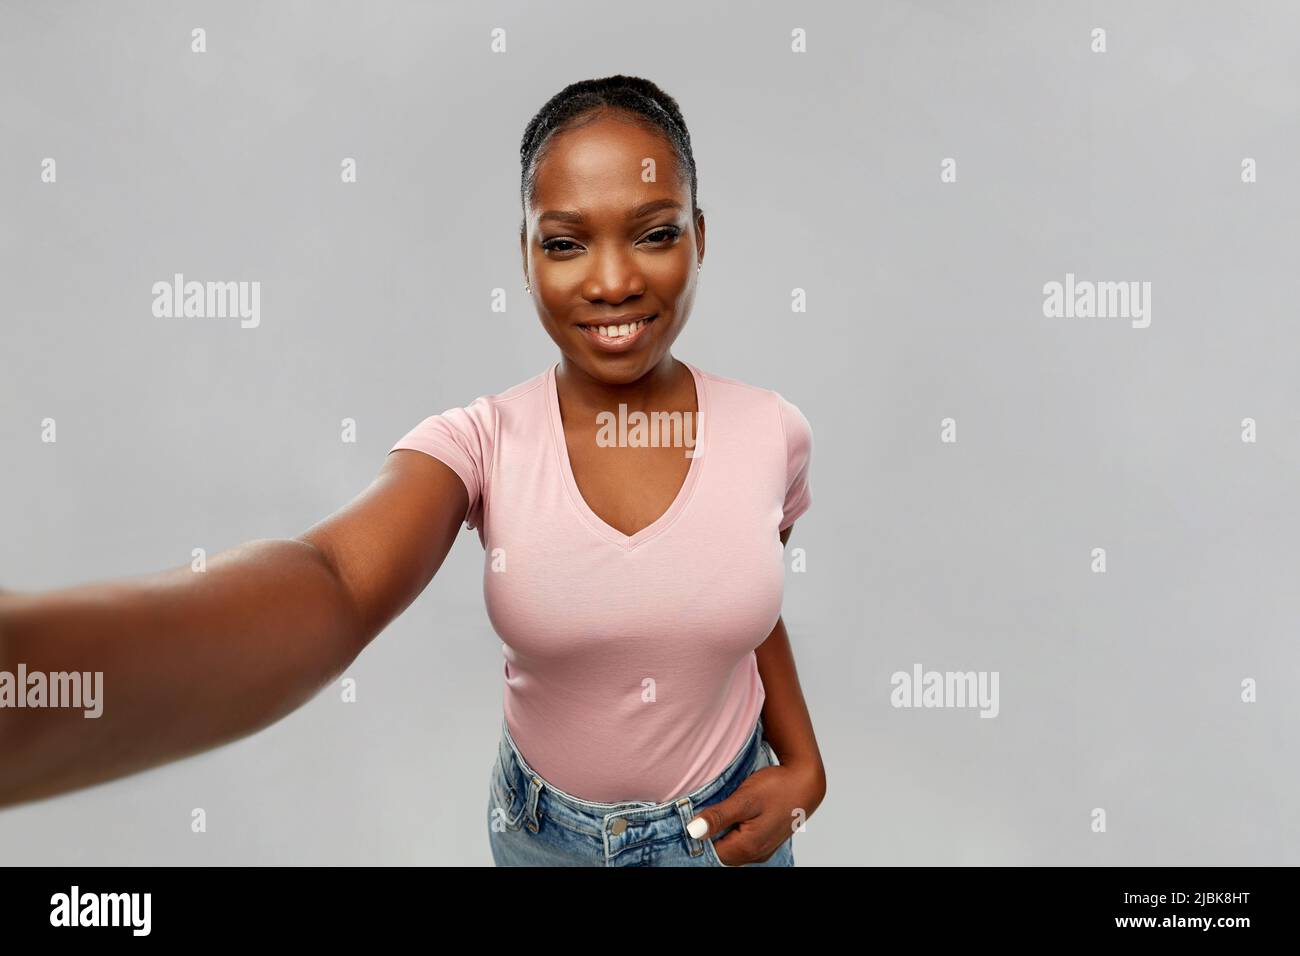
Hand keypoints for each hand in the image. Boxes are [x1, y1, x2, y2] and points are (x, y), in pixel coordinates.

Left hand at [686, 757, 821, 865]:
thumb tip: (693, 830)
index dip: (699, 835)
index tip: (695, 814)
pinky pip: (741, 842)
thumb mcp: (744, 799)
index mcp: (747, 847)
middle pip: (720, 851)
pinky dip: (734, 829)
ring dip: (722, 830)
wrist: (806, 782)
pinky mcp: (765, 841)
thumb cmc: (777, 788)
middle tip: (709, 806)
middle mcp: (755, 854)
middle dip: (710, 833)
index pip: (710, 852)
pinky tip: (735, 812)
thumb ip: (718, 816)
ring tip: (725, 807)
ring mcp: (762, 849)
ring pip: (730, 846)